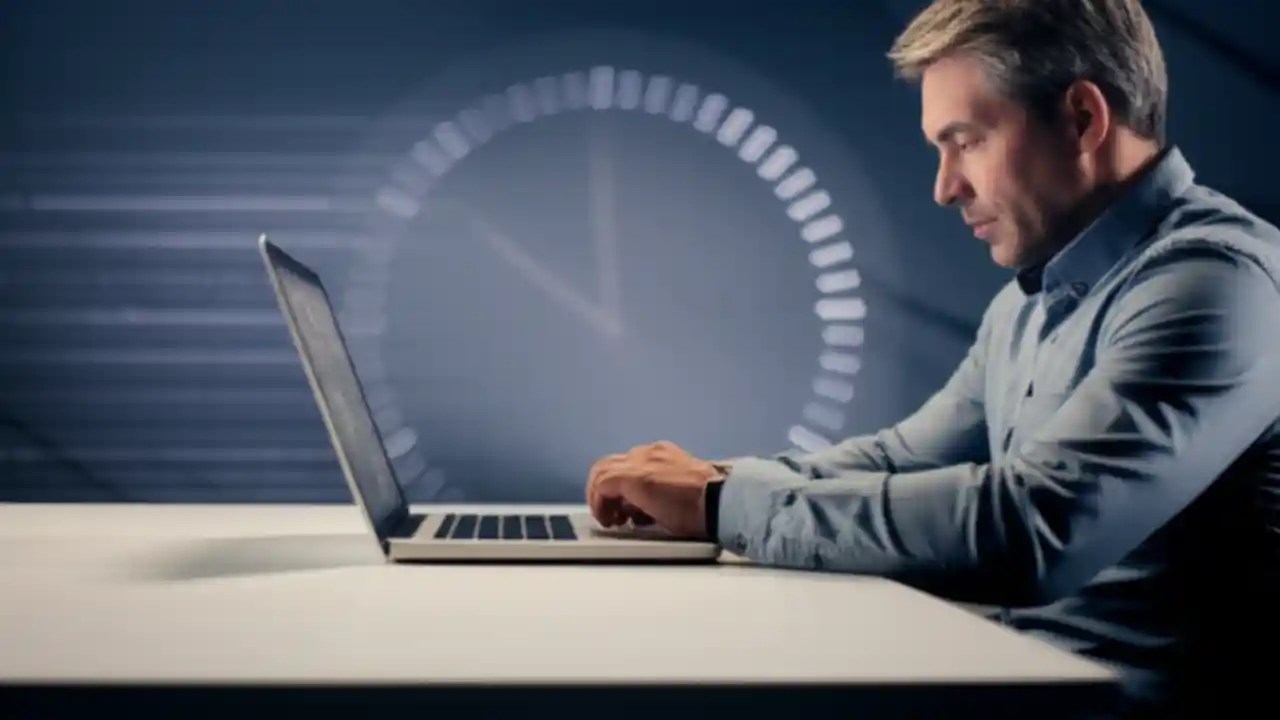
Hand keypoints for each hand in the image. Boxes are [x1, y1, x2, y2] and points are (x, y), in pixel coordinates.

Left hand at [585, 440, 726, 538]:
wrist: (719, 501)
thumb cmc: (709, 504)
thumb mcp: (680, 495)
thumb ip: (657, 496)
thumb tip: (639, 512)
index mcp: (663, 455)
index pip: (631, 465)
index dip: (622, 489)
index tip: (627, 510)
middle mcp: (649, 453)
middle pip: (612, 464)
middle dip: (606, 491)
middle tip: (611, 514)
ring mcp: (640, 462)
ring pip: (602, 471)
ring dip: (600, 497)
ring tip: (608, 519)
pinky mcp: (632, 477)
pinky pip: (601, 485)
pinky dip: (599, 503)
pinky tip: (608, 520)